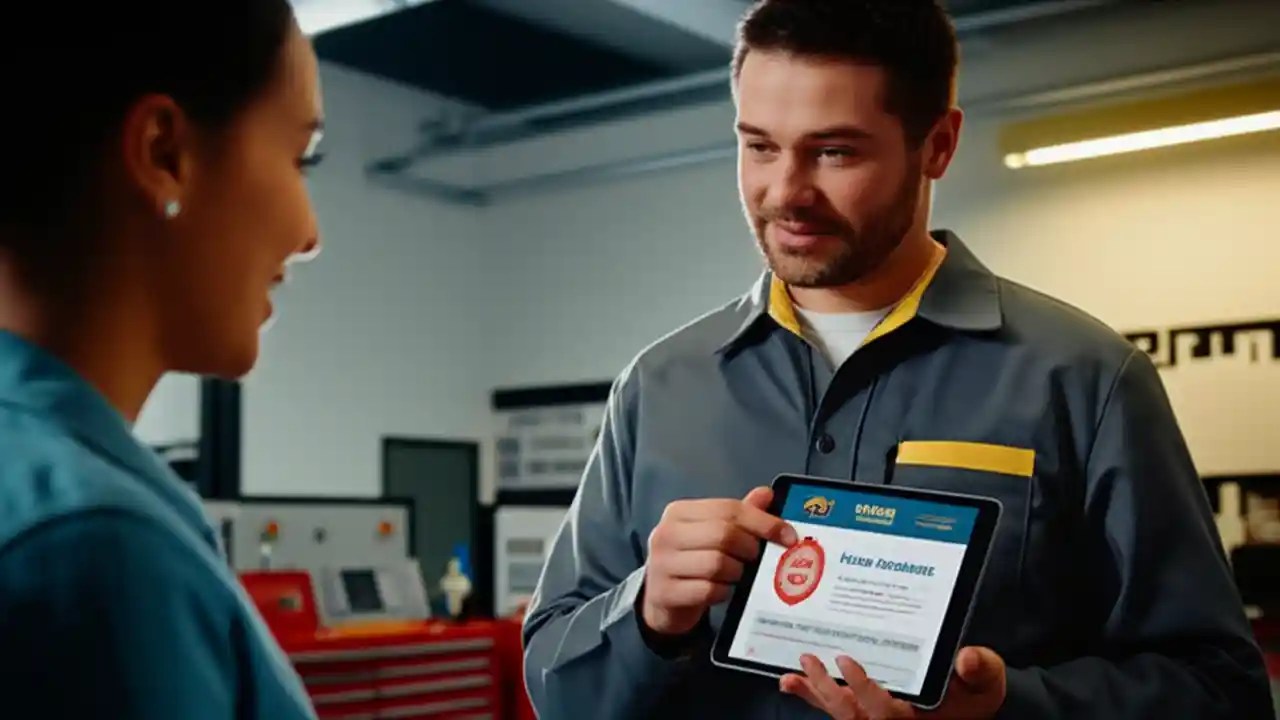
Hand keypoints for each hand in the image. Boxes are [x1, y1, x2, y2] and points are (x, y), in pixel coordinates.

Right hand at [640, 487, 797, 635]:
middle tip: (757, 558)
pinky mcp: (664, 593)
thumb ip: (737, 516)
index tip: (788, 535)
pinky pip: (707, 591)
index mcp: (679, 512)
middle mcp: (666, 533)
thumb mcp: (710, 534)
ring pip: (716, 564)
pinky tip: (722, 591)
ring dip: (737, 573)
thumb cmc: (691, 562)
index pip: (728, 509)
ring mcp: (662, 564)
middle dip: (750, 548)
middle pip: (723, 534)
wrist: (660, 600)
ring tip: (737, 576)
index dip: (763, 521)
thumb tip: (766, 494)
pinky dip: (722, 592)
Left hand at [780, 647, 1006, 719]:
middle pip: (850, 716)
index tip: (847, 660)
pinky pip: (835, 709)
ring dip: (814, 695)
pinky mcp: (864, 711)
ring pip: (838, 714)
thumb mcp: (986, 679)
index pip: (884, 712)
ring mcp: (874, 718)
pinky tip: (792, 682)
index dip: (863, 690)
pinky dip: (813, 696)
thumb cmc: (976, 691)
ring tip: (790, 677)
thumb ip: (980, 669)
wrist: (971, 701)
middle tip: (810, 661)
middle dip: (826, 691)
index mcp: (914, 718)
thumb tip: (966, 659)